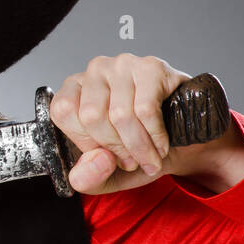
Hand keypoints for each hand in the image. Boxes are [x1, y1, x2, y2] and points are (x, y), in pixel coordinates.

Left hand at [48, 53, 194, 195]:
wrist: (179, 144)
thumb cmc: (136, 152)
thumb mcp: (104, 174)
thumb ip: (87, 178)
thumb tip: (97, 161)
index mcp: (74, 89)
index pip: (64, 112)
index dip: (88, 142)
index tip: (106, 156)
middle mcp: (95, 70)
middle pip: (92, 115)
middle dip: (116, 149)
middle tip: (131, 161)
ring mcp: (123, 65)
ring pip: (120, 115)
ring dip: (139, 148)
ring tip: (149, 158)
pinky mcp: (151, 68)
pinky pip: (146, 110)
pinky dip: (155, 136)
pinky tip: (161, 145)